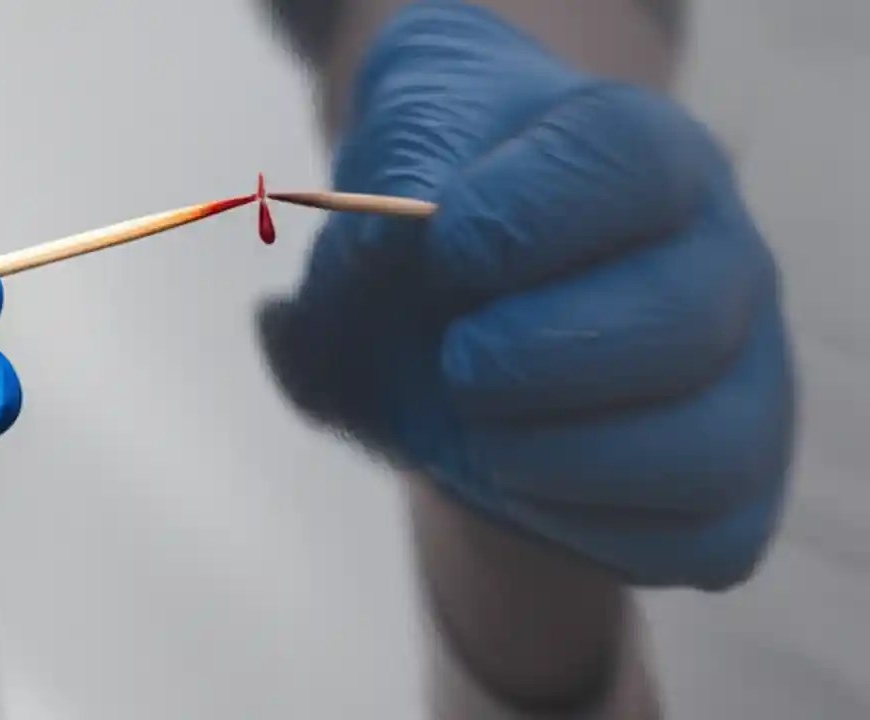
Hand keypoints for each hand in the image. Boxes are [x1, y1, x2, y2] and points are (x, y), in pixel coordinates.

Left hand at [259, 1, 792, 589]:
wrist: (457, 332)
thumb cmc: (439, 234)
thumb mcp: (398, 163)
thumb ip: (386, 173)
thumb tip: (377, 236)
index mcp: (643, 154)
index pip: (625, 161)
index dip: (522, 213)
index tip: (443, 248)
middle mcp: (718, 260)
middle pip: (681, 314)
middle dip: (538, 355)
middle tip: (457, 362)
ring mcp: (741, 378)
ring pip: (709, 443)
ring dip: (561, 455)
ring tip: (477, 428)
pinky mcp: (727, 486)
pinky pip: (699, 536)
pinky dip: (587, 527)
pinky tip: (513, 478)